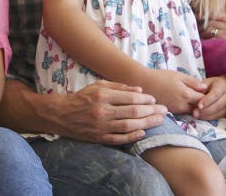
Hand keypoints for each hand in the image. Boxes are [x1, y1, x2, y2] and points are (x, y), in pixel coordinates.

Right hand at [48, 80, 166, 145]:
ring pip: (129, 126)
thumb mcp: (97, 86)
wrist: (62, 115)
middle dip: (152, 111)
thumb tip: (139, 91)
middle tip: (164, 110)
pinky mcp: (99, 138)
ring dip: (147, 123)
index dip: (145, 99)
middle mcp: (102, 111)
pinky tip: (143, 133)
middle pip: (133, 112)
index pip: (130, 97)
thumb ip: (118, 87)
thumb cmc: (82, 98)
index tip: (154, 99)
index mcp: (102, 96)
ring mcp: (100, 126)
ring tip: (159, 121)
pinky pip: (119, 139)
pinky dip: (132, 137)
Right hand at [142, 68, 206, 113]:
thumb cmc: (161, 76)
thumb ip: (193, 82)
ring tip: (191, 97)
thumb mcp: (178, 75)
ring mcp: (175, 111)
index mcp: (186, 94)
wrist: (143, 83)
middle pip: (199, 108)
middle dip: (202, 104)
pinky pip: (182, 112)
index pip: (204, 99)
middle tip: (201, 96)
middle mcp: (182, 105)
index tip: (207, 91)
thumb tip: (205, 88)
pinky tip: (181, 101)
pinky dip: (185, 108)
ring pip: (191, 112)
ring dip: (194, 107)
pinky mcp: (170, 113)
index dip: (207, 96)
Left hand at [193, 75, 225, 120]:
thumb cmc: (214, 83)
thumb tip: (196, 95)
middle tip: (194, 113)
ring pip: (220, 113)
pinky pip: (220, 116)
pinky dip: (211, 118)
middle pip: (218, 105)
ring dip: (207, 116)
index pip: (215, 94)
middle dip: (205, 111)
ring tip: (196, 116)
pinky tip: (202, 117)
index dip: (207, 101)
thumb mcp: (208, 81)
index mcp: (223, 86)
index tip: (198, 106)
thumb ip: (202, 87)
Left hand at [204, 12, 225, 50]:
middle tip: (199, 26)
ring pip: (210, 27)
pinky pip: (210, 36)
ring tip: (201, 35)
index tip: (205, 18)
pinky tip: (204, 42)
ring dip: (204, 31)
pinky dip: (206, 38)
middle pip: (213, 20)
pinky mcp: (223, 40)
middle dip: (205, 23)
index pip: (221, 14)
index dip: (212, 16)